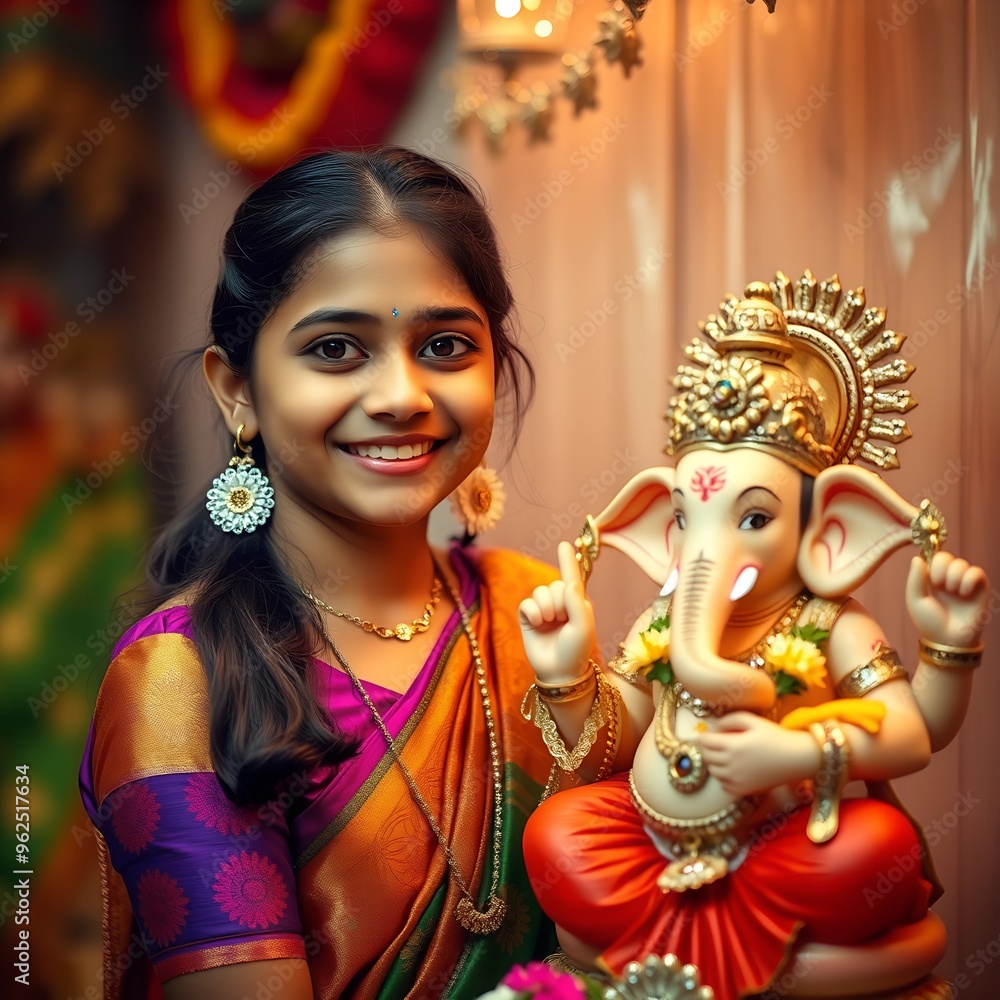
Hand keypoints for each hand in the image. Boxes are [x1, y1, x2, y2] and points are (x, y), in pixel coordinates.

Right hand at [519, 541, 596, 683]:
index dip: (568, 560)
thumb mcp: (583, 626)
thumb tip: (569, 581)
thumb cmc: (576, 651)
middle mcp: (561, 603)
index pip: (573, 577)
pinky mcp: (528, 618)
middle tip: (562, 620)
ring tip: (550, 623)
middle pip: (555, 584)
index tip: (564, 544)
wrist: (559, 673)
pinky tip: (538, 624)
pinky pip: (526, 603)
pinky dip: (532, 612)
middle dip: (558, 601)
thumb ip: (577, 601)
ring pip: (540, 592)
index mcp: (578, 602)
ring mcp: (544, 610)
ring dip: (546, 608)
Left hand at [698, 712, 819, 797]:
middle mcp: (732, 764)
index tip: (711, 733)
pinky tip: (733, 769)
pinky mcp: (745, 790)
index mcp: (733, 746)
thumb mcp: (753, 721)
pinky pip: (723, 785)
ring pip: (713, 772)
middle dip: (707, 748)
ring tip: (726, 755)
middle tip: (717, 743)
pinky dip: (723, 777)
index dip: (705, 735)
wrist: (796, 758)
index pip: (705, 742)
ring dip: (714, 762)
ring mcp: (737, 780)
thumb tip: (716, 727)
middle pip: (706, 757)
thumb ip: (730, 719)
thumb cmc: (775, 737)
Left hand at [906, 551, 989, 647]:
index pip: (933, 557)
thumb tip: (917, 557)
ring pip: (961, 563)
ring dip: (953, 577)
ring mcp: (964, 584)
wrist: (948, 640)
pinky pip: (977, 572)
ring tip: (952, 593)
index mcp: (932, 580)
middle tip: (939, 586)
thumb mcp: (915, 600)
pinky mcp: (979, 590)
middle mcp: (948, 579)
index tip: (929, 580)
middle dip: (940, 569)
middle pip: (946, 557)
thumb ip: (915, 578)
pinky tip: (963, 593)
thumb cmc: (930, 623)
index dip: (930, 564)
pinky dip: (968, 580)